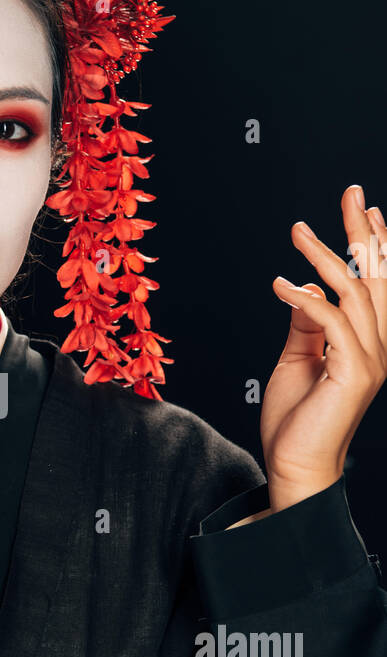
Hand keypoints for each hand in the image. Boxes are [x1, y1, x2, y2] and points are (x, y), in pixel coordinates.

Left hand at [263, 184, 385, 510]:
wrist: (295, 465)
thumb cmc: (296, 420)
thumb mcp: (298, 360)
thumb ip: (306, 324)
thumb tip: (306, 290)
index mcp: (368, 344)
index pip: (377, 285)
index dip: (375, 245)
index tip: (365, 210)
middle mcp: (378, 348)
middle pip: (376, 277)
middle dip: (364, 231)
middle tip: (350, 191)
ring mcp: (370, 360)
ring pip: (352, 292)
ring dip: (323, 255)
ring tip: (297, 231)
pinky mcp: (353, 372)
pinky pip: (330, 321)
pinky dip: (304, 298)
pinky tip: (279, 285)